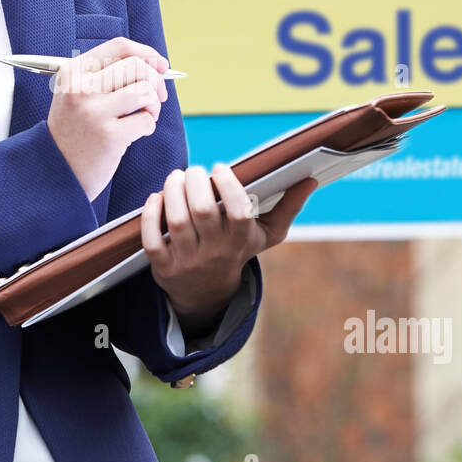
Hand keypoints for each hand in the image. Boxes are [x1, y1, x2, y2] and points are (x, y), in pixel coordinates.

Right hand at [46, 37, 169, 201]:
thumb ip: (108, 75)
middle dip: (155, 81)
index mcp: (73, 72)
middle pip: (137, 66)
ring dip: (153, 105)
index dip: (146, 53)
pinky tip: (134, 134)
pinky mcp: (110, 136)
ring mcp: (94, 112)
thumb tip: (156, 65)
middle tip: (156, 98)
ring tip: (144, 116)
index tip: (160, 65)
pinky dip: (148, 126)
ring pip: (145, 91)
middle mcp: (81, 88)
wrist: (56, 169)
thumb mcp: (78, 93)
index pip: (119, 47)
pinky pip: (146, 120)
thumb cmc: (76, 130)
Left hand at [141, 165, 318, 330]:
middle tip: (194, 171)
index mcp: (241, 241)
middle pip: (202, 211)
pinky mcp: (162, 266)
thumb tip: (311, 180)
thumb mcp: (266, 234)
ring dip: (172, 191)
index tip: (221, 168)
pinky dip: (150, 214)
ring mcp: (188, 261)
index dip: (228, 186)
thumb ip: (288, 207)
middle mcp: (215, 252)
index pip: (238, 212)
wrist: (207, 293)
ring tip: (175, 178)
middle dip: (194, 182)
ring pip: (175, 221)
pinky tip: (156, 197)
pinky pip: (151, 239)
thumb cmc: (237, 250)